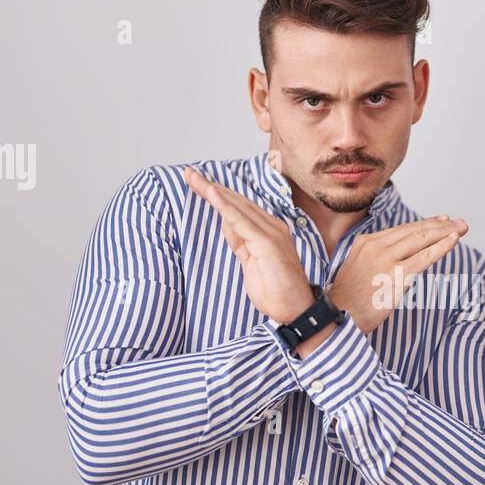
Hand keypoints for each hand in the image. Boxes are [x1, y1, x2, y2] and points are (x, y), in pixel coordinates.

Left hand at [182, 165, 314, 321]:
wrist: (296, 310)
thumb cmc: (277, 291)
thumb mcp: (251, 262)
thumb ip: (241, 242)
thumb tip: (227, 223)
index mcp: (268, 231)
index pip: (239, 208)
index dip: (218, 195)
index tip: (197, 184)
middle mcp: (272, 227)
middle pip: (236, 201)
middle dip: (210, 187)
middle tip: (189, 174)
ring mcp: (271, 233)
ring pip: (237, 206)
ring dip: (213, 191)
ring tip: (194, 178)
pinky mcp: (268, 243)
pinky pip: (242, 221)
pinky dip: (225, 207)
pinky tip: (212, 194)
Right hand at [329, 215, 468, 333]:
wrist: (336, 316)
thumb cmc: (347, 299)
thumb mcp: (357, 268)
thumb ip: (377, 258)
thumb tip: (401, 256)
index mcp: (366, 242)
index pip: (402, 229)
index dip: (424, 223)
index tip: (441, 220)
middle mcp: (376, 246)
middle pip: (414, 231)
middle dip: (440, 225)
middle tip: (459, 222)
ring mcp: (386, 260)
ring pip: (421, 240)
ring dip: (445, 232)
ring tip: (461, 228)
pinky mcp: (396, 276)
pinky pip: (424, 258)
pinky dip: (441, 247)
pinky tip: (453, 241)